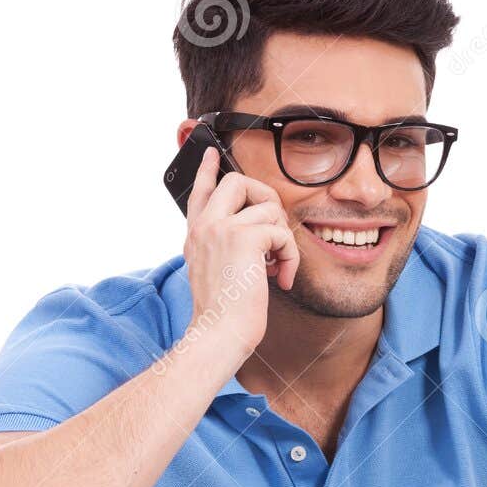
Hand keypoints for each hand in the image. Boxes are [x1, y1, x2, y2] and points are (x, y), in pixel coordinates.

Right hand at [183, 145, 298, 360]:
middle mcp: (205, 226)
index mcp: (196, 235)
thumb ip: (226, 248)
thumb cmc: (222, 315)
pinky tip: (280, 279)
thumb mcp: (215, 273)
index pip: (200, 192)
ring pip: (269, 208)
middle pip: (236, 182)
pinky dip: (290, 256)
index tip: (212, 153)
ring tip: (276, 268)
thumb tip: (258, 236)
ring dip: (283, 240)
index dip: (207, 170)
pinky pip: (282, 232)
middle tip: (274, 229)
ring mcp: (222, 228)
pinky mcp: (245, 237)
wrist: (219, 333)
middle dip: (265, 198)